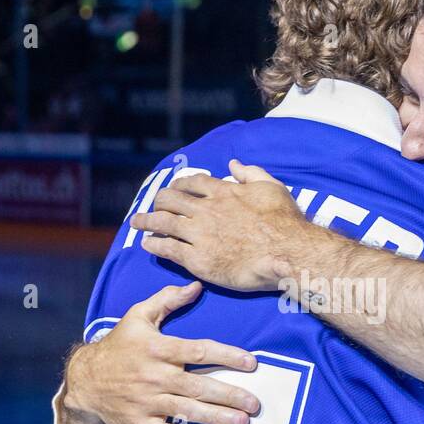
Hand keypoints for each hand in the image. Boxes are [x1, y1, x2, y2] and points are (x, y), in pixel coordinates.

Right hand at [62, 282, 260, 423]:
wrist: (84, 379)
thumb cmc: (118, 345)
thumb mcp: (137, 316)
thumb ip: (167, 300)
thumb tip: (196, 286)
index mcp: (157, 349)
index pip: (198, 351)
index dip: (226, 356)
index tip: (251, 363)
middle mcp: (154, 376)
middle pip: (197, 386)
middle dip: (229, 394)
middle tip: (254, 403)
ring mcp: (147, 402)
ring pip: (187, 411)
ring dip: (217, 418)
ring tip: (242, 422)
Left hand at [131, 159, 315, 290]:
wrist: (286, 252)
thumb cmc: (284, 222)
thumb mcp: (272, 187)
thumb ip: (251, 173)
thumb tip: (233, 164)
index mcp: (223, 192)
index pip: (193, 182)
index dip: (180, 184)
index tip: (175, 188)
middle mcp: (206, 210)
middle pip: (171, 199)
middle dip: (160, 201)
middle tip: (155, 205)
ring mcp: (199, 234)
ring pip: (162, 222)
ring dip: (146, 220)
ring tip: (137, 222)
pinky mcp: (197, 259)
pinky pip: (167, 248)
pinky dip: (154, 244)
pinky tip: (147, 243)